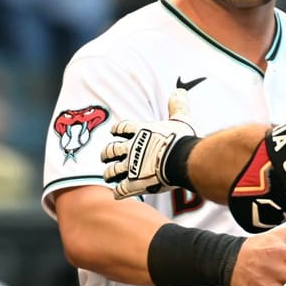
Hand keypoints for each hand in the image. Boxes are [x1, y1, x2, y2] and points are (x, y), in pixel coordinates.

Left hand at [102, 84, 196, 198]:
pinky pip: (121, 190)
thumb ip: (178, 106)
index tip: (113, 132)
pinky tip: (117, 194)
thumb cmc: (181, 139)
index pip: (122, 129)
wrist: (180, 160)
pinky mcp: (134, 184)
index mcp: (140, 132)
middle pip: (110, 150)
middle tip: (104, 156)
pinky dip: (118, 192)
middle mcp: (131, 149)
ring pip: (111, 171)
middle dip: (106, 154)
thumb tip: (179, 91)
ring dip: (108, 174)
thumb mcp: (181, 119)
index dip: (116, 130)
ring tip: (107, 176)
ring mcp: (130, 167)